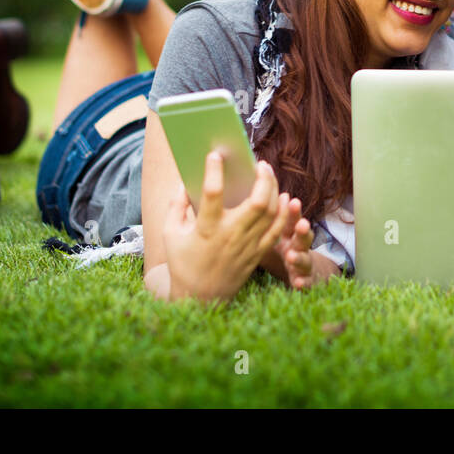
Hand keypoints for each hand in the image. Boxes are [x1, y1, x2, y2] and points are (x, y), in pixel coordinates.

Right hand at [163, 152, 291, 302]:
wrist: (200, 298)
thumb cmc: (183, 263)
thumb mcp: (170, 234)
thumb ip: (176, 206)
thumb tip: (186, 180)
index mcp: (206, 229)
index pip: (212, 194)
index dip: (214, 171)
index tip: (215, 154)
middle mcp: (231, 235)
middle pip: (257, 201)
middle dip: (262, 177)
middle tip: (259, 163)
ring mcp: (248, 245)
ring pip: (271, 212)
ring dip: (274, 189)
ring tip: (268, 173)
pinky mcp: (258, 253)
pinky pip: (277, 230)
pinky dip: (283, 211)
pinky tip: (283, 196)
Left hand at [272, 200, 316, 288]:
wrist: (305, 271)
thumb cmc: (283, 248)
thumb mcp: (275, 234)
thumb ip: (264, 222)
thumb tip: (244, 204)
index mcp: (290, 234)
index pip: (292, 220)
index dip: (294, 212)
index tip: (293, 201)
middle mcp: (299, 246)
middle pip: (303, 237)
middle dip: (303, 230)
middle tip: (301, 224)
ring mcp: (304, 263)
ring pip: (305, 259)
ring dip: (300, 257)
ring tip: (291, 256)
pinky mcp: (306, 280)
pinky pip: (306, 281)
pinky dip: (303, 282)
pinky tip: (298, 283)